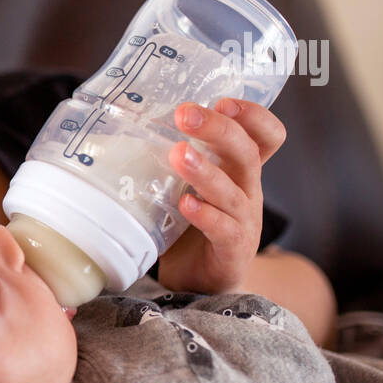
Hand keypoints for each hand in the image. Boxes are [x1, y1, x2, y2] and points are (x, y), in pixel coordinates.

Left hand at [155, 97, 286, 293]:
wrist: (199, 283)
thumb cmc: (187, 226)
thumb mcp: (181, 183)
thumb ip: (167, 155)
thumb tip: (117, 116)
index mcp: (240, 170)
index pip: (265, 135)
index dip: (253, 115)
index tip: (224, 99)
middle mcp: (248, 190)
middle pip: (248, 152)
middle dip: (218, 129)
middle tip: (185, 114)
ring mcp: (244, 221)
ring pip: (233, 190)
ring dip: (206, 170)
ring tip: (179, 155)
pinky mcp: (233, 250)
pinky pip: (224, 229)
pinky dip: (205, 215)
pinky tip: (184, 204)